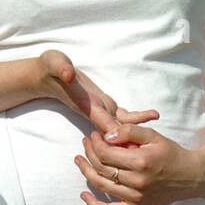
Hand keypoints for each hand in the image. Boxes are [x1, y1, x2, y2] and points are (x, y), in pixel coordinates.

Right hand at [36, 50, 157, 136]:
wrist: (46, 76)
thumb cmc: (50, 68)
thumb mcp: (54, 63)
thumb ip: (61, 68)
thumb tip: (69, 74)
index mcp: (86, 105)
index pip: (105, 122)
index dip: (120, 133)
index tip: (134, 141)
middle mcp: (95, 111)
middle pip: (117, 131)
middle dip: (134, 137)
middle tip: (156, 140)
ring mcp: (100, 109)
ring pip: (122, 125)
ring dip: (139, 127)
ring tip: (158, 120)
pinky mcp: (103, 104)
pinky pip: (122, 115)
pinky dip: (135, 117)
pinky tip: (150, 116)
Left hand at [74, 122, 203, 204]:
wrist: (190, 177)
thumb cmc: (171, 154)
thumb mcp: (154, 135)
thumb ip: (130, 132)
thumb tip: (107, 135)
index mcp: (141, 162)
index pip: (106, 153)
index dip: (96, 143)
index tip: (94, 135)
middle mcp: (137, 182)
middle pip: (102, 168)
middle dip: (89, 153)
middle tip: (86, 142)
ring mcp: (136, 198)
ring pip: (102, 186)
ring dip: (86, 172)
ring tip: (80, 160)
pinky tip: (84, 195)